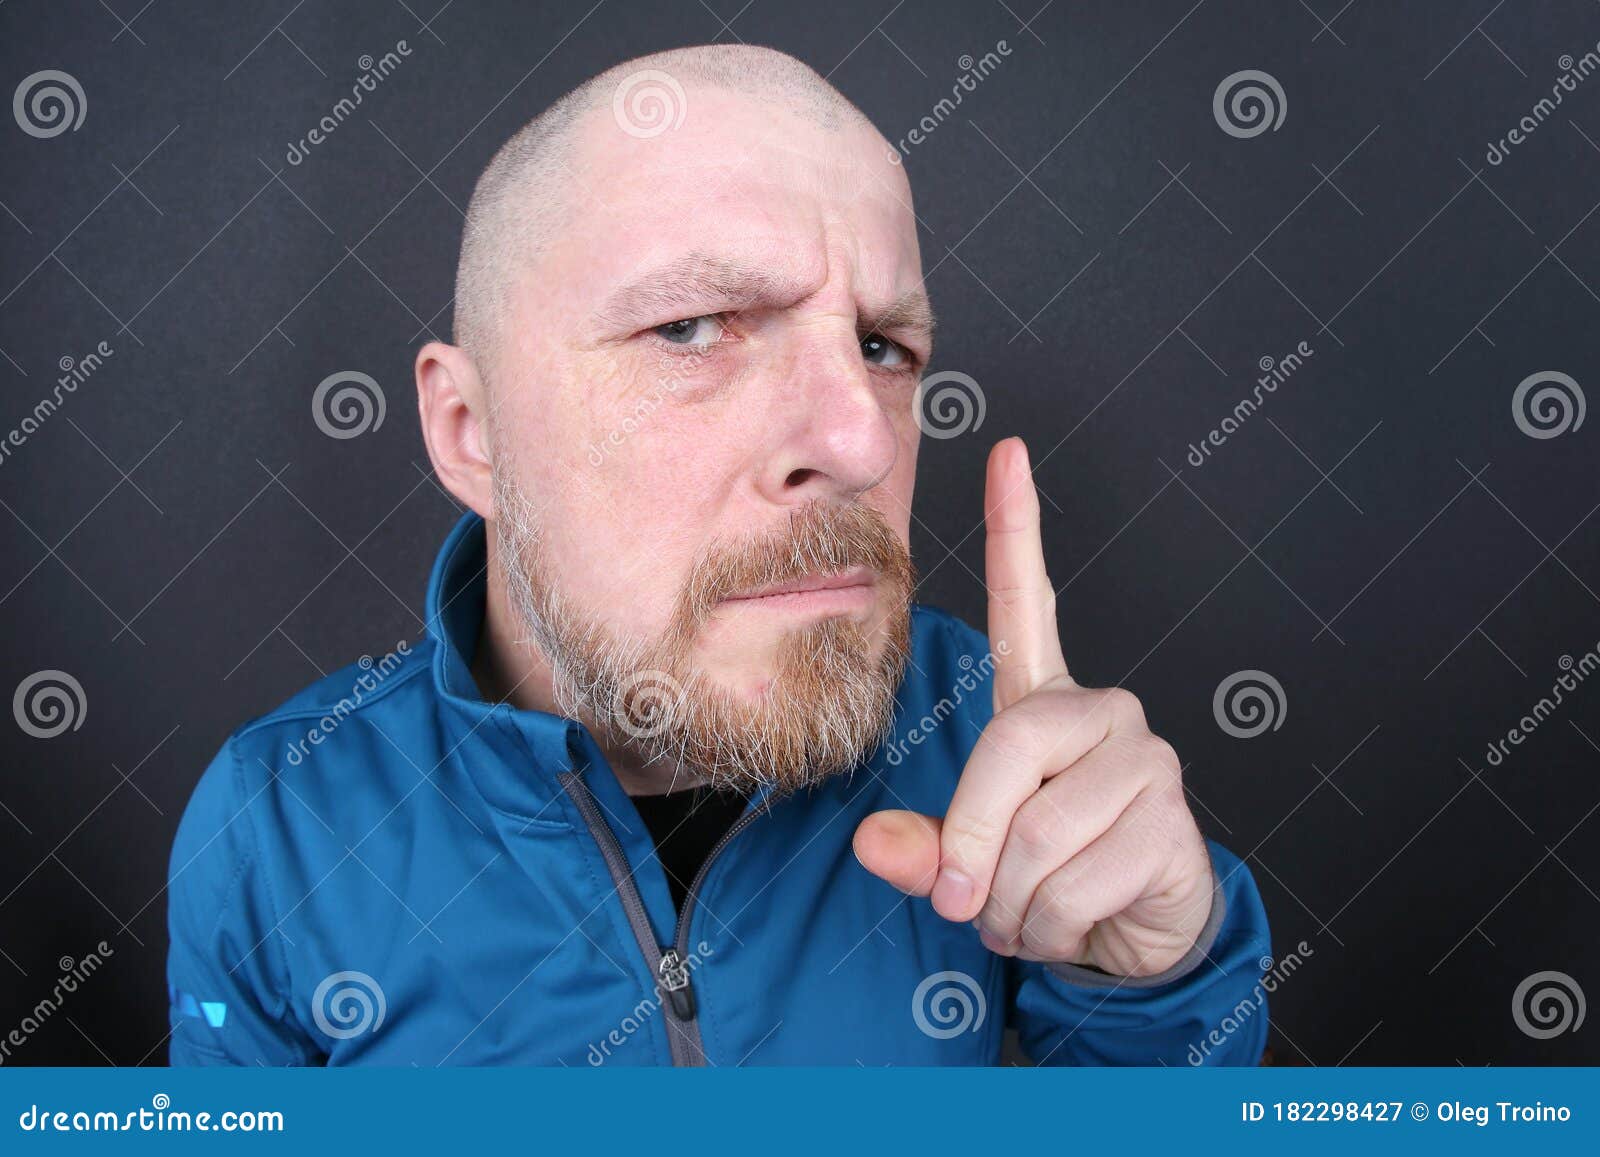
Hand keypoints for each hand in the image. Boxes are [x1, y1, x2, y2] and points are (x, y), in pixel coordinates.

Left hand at [854, 437, 1214, 975]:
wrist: (1133, 936)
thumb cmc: (1043, 876)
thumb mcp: (967, 859)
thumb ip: (921, 847)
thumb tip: (876, 845)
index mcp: (1042, 701)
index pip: (1025, 603)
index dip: (1016, 528)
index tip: (1007, 451)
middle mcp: (1098, 712)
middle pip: (1006, 751)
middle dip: (971, 848)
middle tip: (968, 902)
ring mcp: (1143, 759)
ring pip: (1037, 838)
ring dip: (1015, 905)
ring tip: (1036, 910)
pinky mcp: (1170, 819)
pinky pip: (1075, 882)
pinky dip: (1054, 927)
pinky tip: (1081, 920)